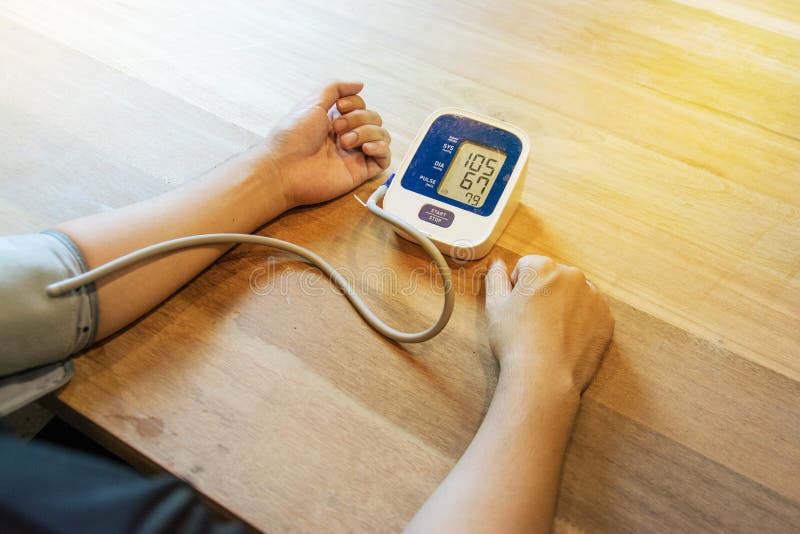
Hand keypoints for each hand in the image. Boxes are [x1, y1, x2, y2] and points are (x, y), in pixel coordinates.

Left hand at [260, 81, 390, 208]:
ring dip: (367, 132)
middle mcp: (346, 136)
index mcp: (334, 120)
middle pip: (374, 118)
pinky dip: (381, 148)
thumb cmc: (292, 137)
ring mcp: (354, 154)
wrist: (284, 168)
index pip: (362, 106)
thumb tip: (359, 84)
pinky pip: (385, 158)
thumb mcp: (312, 102)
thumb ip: (336, 88)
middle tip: (337, 129)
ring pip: (382, 135)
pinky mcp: (360, 172)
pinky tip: (365, 148)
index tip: (339, 107)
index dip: (355, 103)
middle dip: (359, 118)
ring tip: (345, 142)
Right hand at [485, 255, 613, 394]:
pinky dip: (579, 322)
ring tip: (549, 333)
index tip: (517, 308)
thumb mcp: (495, 306)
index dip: (517, 287)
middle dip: (543, 293)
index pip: (527, 267)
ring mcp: (593, 297)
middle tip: (532, 322)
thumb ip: (495, 277)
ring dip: (562, 306)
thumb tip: (497, 262)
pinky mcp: (606, 319)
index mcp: (543, 267)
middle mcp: (572, 275)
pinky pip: (589, 313)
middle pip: (552, 278)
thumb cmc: (516, 341)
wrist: (545, 377)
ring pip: (572, 295)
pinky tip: (565, 340)